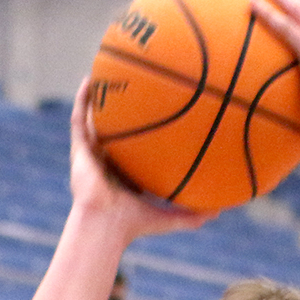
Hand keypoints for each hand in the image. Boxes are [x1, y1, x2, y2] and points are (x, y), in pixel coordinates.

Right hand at [69, 81, 210, 242]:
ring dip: (100, 98)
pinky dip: (83, 99)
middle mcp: (108, 162)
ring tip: (109, 73)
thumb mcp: (170, 218)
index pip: (136, 151)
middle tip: (136, 87)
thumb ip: (193, 215)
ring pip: (95, 119)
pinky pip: (79, 119)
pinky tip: (91, 79)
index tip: (159, 116)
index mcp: (126, 176)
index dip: (144, 134)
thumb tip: (221, 212)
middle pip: (116, 129)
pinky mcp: (79, 150)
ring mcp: (91, 154)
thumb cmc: (134, 226)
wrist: (106, 226)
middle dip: (124, 110)